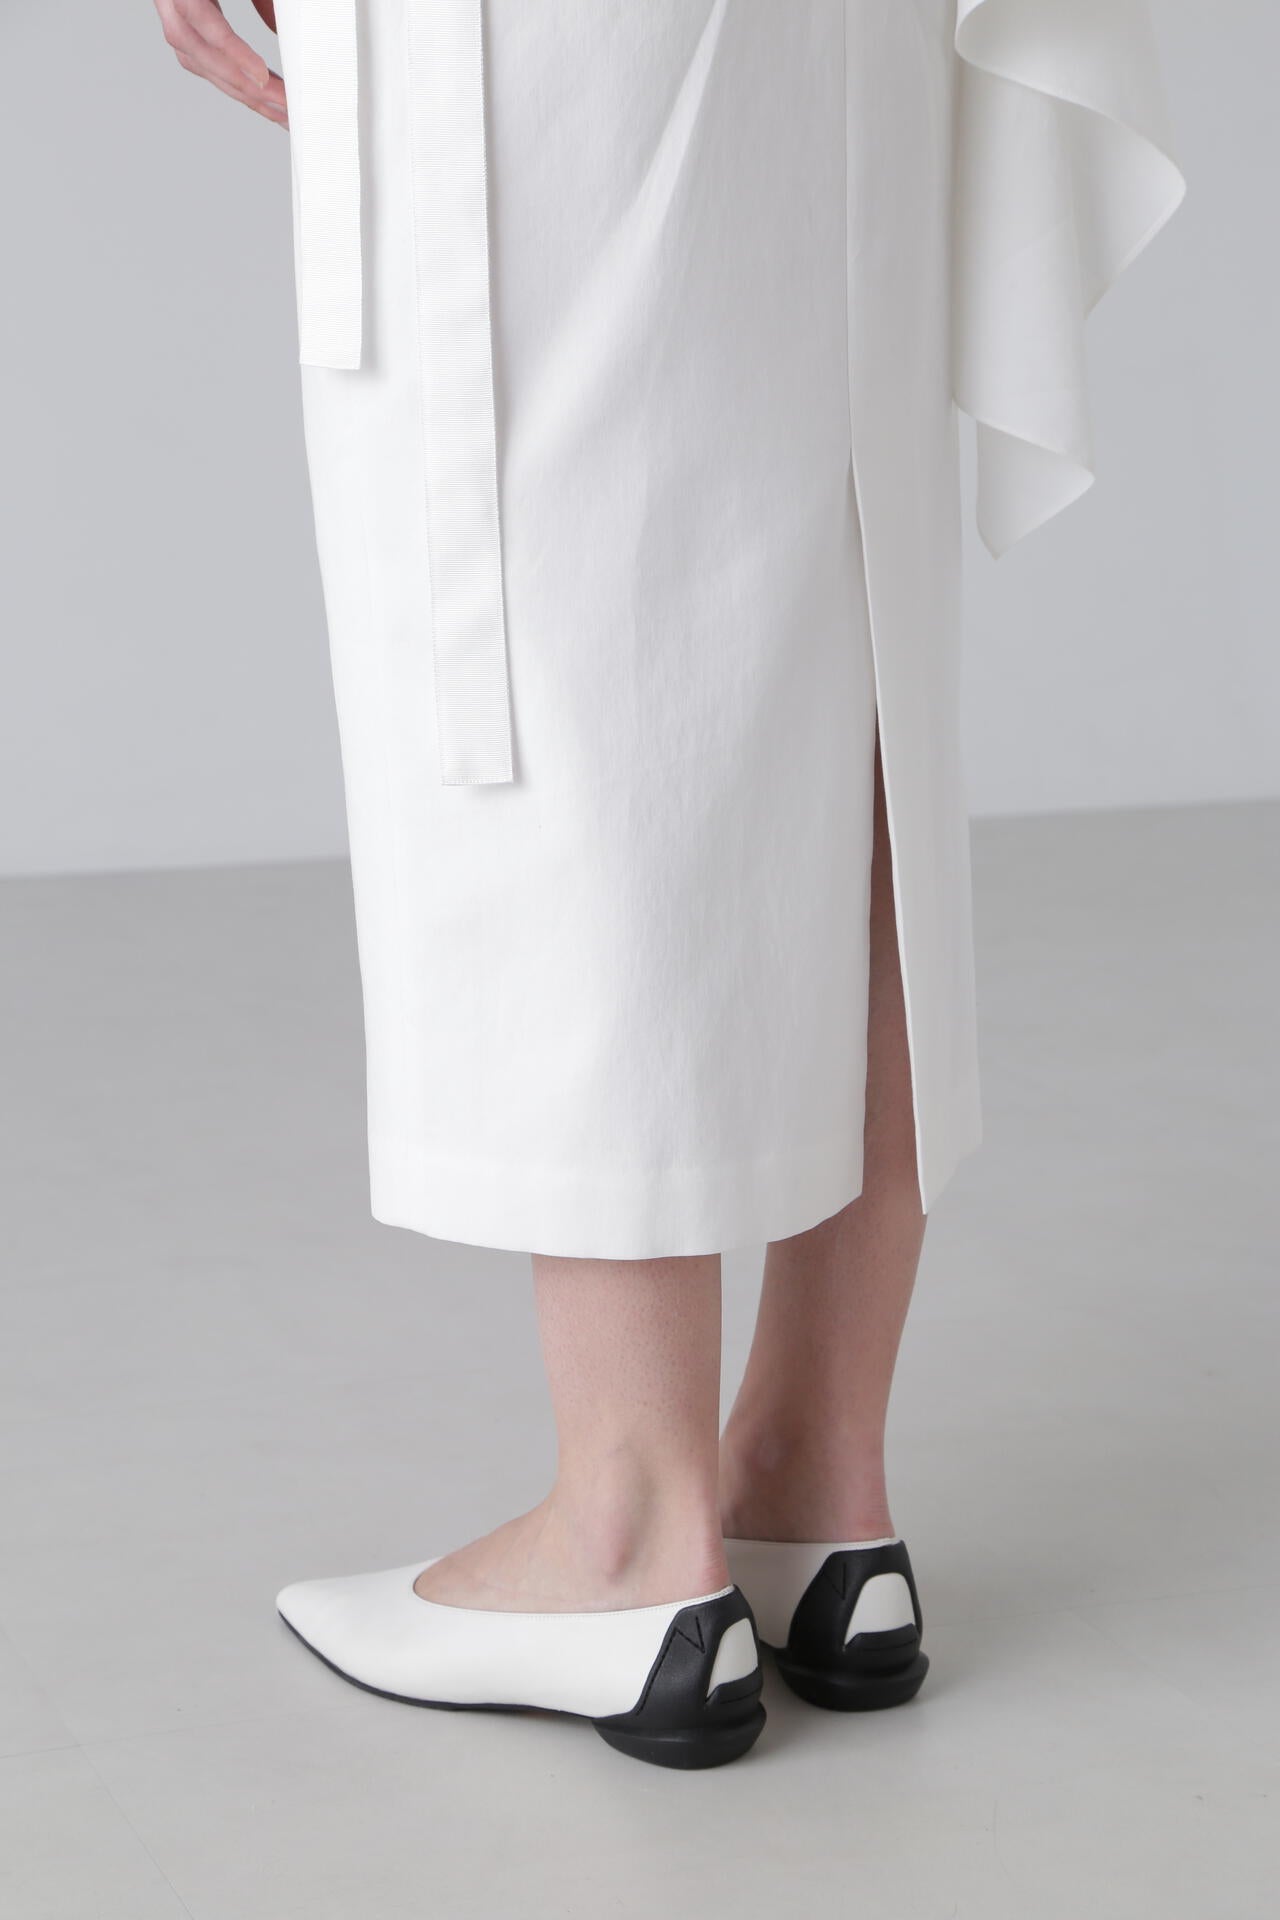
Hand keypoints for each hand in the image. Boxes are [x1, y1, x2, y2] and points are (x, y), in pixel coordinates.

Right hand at [154, 1, 287, 127]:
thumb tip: (280, 28)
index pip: (201, 18)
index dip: (232, 50)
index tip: (261, 76)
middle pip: (199, 52)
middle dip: (245, 86)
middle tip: (284, 105)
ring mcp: (172, 16)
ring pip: (200, 64)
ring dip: (242, 93)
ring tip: (280, 112)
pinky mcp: (183, 29)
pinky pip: (204, 63)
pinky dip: (233, 82)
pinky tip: (258, 97)